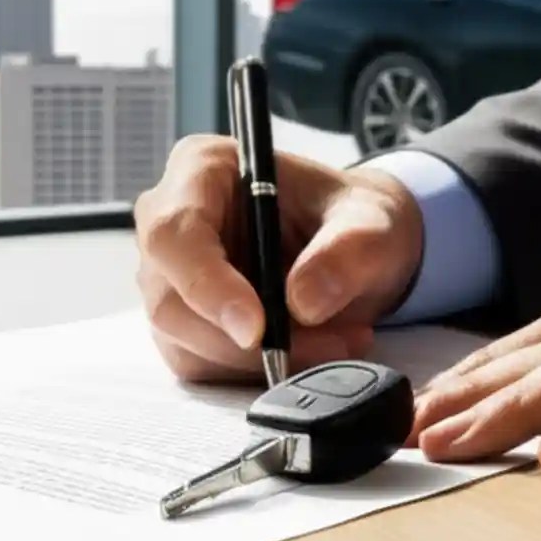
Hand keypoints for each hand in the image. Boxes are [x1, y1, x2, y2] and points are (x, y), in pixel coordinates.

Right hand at [133, 135, 422, 382]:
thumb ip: (347, 252)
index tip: (256, 327)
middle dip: (245, 339)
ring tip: (335, 341)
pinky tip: (305, 349)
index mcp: (201, 170)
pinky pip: (199, 364)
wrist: (356, 249)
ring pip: (184, 340)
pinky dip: (254, 370)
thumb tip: (303, 303)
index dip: (206, 285)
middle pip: (170, 299)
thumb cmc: (351, 219)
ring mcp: (169, 276)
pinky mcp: (181, 323)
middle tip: (327, 343)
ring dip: (258, 359)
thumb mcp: (371, 221)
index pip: (175, 234)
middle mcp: (169, 221)